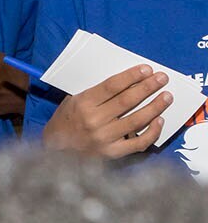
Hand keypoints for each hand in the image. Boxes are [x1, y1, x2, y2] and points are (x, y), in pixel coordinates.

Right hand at [42, 64, 171, 158]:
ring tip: (166, 97)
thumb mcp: (72, 102)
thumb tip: (125, 83)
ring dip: (155, 107)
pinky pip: (138, 143)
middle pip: (127, 100)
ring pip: (137, 120)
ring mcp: (105, 138)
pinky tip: (159, 121)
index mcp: (82, 104)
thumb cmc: (64, 123)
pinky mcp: (112, 153)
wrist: (55, 153)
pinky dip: (152, 132)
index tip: (146, 70)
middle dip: (147, 87)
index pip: (111, 86)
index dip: (131, 76)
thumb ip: (95, 94)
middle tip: (162, 78)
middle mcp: (94, 120)